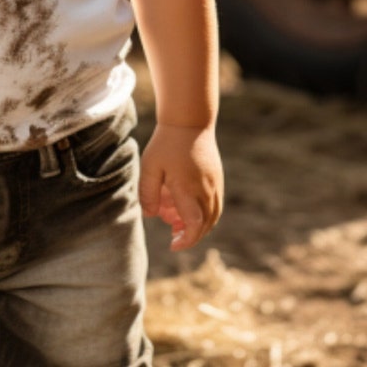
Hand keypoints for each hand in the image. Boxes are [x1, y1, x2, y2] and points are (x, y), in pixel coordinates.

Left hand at [139, 122, 222, 251]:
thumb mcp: (150, 167)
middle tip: (173, 237)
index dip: (185, 240)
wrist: (189, 121)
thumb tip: (151, 216)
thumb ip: (148, 193)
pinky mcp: (217, 179)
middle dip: (189, 235)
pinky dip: (204, 213)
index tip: (173, 245)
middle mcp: (205, 191)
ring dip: (198, 225)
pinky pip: (215, 205)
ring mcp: (215, 185)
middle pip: (204, 225)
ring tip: (178, 223)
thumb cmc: (166, 143)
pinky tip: (187, 206)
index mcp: (188, 189)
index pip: (193, 225)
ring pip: (212, 216)